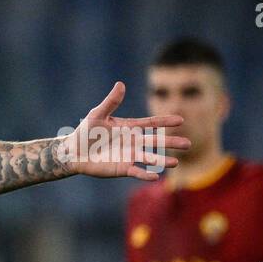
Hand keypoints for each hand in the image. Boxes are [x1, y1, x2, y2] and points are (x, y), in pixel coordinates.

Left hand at [59, 81, 188, 180]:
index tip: (180, 120)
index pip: (151, 123)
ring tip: (176, 162)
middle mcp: (133, 142)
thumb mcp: (98, 115)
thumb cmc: (85, 132)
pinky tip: (155, 177)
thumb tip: (120, 84)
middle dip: (171, 143)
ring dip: (162, 160)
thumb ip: (111, 102)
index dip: (165, 122)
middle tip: (188, 144)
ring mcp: (129, 156)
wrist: (74, 152)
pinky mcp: (122, 168)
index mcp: (129, 128)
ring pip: (149, 158)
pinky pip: (136, 171)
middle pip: (155, 142)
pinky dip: (145, 174)